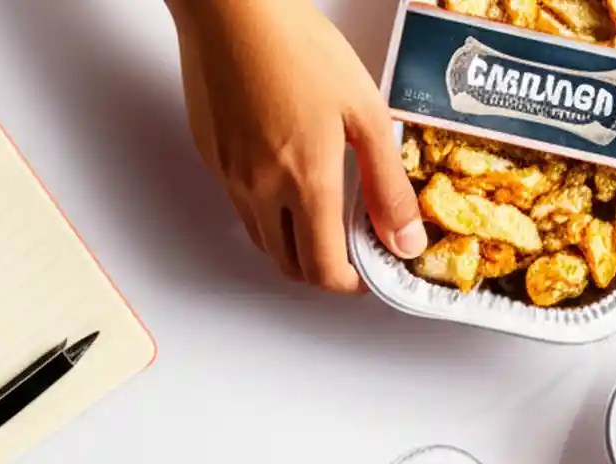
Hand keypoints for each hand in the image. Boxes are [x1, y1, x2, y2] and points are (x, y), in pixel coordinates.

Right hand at [167, 0, 426, 291]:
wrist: (233, 9)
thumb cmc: (301, 48)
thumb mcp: (365, 113)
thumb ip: (387, 185)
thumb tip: (405, 241)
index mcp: (304, 183)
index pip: (323, 270)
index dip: (349, 284)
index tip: (369, 272)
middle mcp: (259, 190)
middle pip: (289, 266)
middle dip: (323, 271)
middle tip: (351, 250)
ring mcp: (228, 176)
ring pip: (261, 240)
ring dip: (294, 245)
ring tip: (323, 216)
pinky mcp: (210, 156)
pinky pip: (240, 206)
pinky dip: (267, 213)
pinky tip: (287, 178)